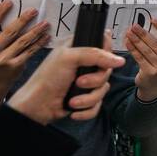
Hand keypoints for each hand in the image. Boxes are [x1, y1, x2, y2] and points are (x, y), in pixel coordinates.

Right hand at [0, 0, 50, 106]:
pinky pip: (30, 51)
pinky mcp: (16, 66)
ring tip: (45, 23)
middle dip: (23, 20)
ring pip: (23, 41)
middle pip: (9, 32)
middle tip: (33, 11)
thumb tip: (7, 16)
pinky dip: (39, 43)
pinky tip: (46, 36)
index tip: (9, 2)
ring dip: (35, 31)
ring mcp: (4, 60)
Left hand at [7, 31, 125, 124]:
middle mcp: (84, 64)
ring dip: (88, 98)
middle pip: (107, 71)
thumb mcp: (69, 58)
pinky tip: (74, 109)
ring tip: (73, 101)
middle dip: (95, 81)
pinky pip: (98, 105)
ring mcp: (86, 82)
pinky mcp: (85, 98)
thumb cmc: (46, 79)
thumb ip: (95, 54)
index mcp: (79, 49)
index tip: (100, 63)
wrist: (37, 105)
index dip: (106, 54)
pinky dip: (86, 110)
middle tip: (79, 82)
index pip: (103, 45)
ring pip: (103, 90)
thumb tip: (119, 60)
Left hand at [124, 17, 156, 100]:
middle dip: (143, 33)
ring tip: (129, 33)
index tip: (153, 20)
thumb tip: (145, 28)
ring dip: (136, 40)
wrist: (153, 85)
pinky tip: (128, 43)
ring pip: (146, 50)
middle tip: (135, 26)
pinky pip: (139, 58)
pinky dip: (133, 49)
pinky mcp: (150, 72)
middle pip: (155, 44)